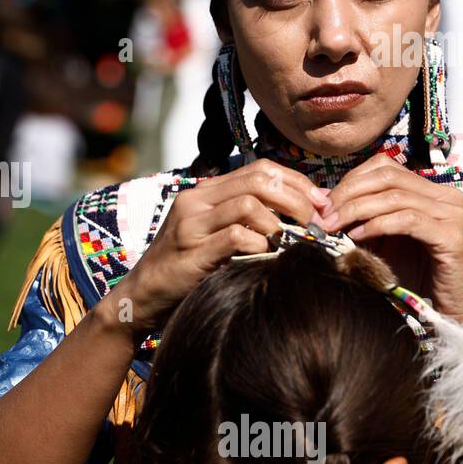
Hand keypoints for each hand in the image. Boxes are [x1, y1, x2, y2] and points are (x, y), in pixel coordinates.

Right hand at [105, 159, 330, 333]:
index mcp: (204, 191)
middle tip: (313, 222)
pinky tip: (264, 255)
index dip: (296, 182)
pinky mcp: (192, 252)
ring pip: (249, 204)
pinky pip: (237, 237)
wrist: (142, 294)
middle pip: (259, 180)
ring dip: (280, 224)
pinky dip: (259, 245)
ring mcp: (191, 225)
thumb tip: (297, 211)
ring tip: (287, 242)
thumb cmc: (185, 265)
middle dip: (296, 199)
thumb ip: (243, 216)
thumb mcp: (211, 231)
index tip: (319, 203)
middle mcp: (196, 201)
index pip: (260, 169)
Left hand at [320, 153, 462, 326]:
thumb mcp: (381, 239)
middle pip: (388, 177)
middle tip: (323, 215)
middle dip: (348, 194)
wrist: (447, 310)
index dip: (351, 181)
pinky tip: (357, 237)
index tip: (324, 204)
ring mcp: (454, 213)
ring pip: (394, 197)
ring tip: (333, 226)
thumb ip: (361, 217)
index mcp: (432, 191)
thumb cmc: (413, 275)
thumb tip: (322, 200)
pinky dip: (376, 225)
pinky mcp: (453, 235)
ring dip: (356, 210)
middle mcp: (447, 196)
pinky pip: (407, 220)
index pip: (385, 168)